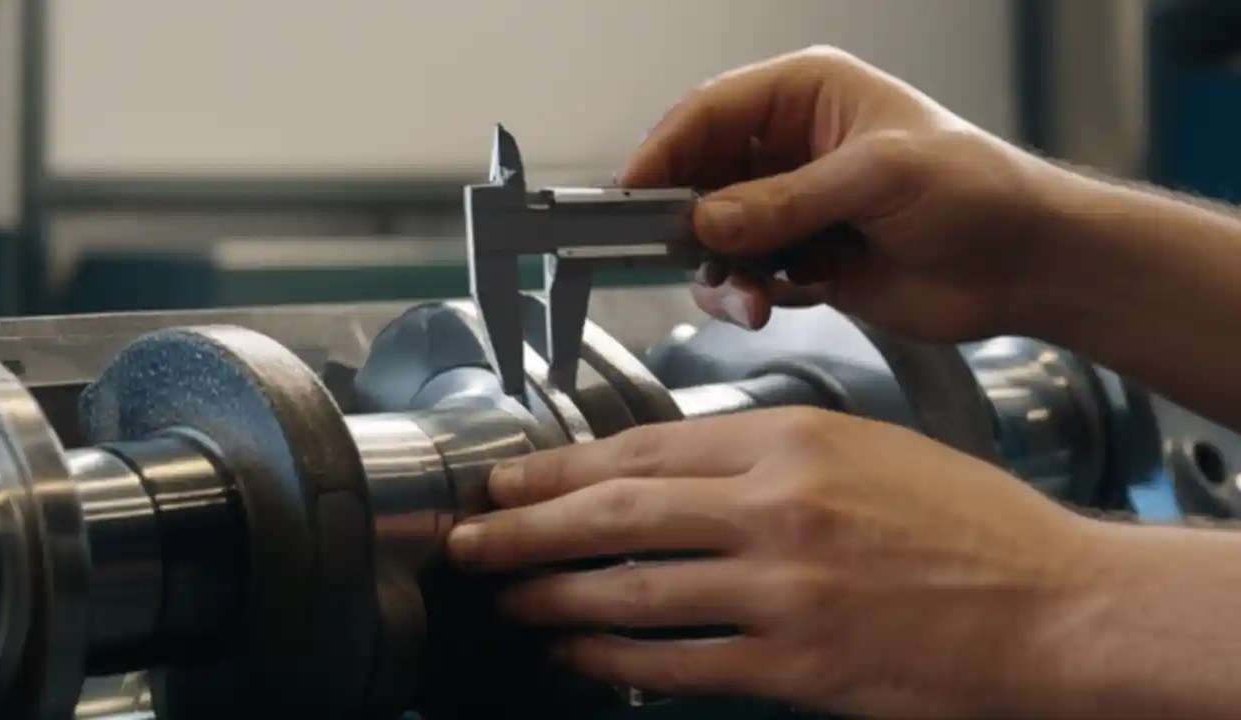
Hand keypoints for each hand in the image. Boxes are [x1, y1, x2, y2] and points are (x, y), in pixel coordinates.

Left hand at [446, 408, 1106, 717]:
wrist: (1053, 601)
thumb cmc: (966, 522)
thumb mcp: (862, 450)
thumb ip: (764, 456)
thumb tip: (668, 476)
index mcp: (790, 439)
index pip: (640, 448)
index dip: (557, 469)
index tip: (507, 482)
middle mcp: (776, 506)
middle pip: (614, 515)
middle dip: (524, 531)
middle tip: (469, 543)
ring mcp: (783, 587)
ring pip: (632, 591)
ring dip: (553, 598)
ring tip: (509, 603)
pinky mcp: (798, 660)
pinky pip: (679, 660)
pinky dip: (615, 658)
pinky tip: (579, 655)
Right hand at [623, 46, 1073, 341]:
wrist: (1026, 265)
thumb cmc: (978, 190)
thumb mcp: (878, 178)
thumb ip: (786, 201)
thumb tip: (707, 222)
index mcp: (806, 97)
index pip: (708, 113)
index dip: (664, 151)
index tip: (632, 194)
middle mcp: (789, 149)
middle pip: (699, 177)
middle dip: (688, 221)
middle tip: (683, 254)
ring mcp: (793, 208)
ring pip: (715, 236)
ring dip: (719, 269)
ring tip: (750, 294)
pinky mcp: (802, 261)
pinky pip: (744, 277)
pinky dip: (745, 295)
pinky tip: (771, 303)